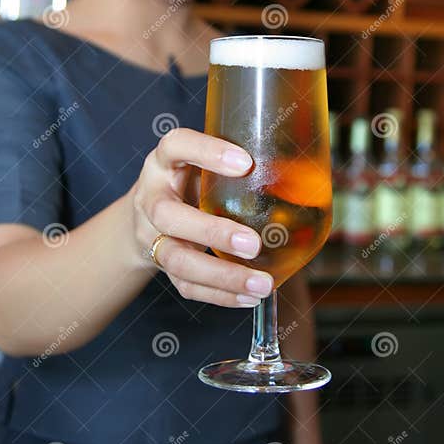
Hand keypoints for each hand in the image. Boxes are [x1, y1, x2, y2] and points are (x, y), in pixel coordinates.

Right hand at [131, 127, 273, 307]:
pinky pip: (186, 285)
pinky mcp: (161, 264)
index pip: (176, 146)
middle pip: (168, 215)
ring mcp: (151, 235)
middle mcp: (152, 197)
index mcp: (163, 162)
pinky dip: (220, 294)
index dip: (206, 153)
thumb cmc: (187, 179)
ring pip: (177, 259)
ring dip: (221, 275)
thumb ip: (234, 162)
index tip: (245, 163)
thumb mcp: (201, 161)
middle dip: (211, 232)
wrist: (145, 213)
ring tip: (261, 283)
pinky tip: (249, 297)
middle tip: (254, 243)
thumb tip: (298, 162)